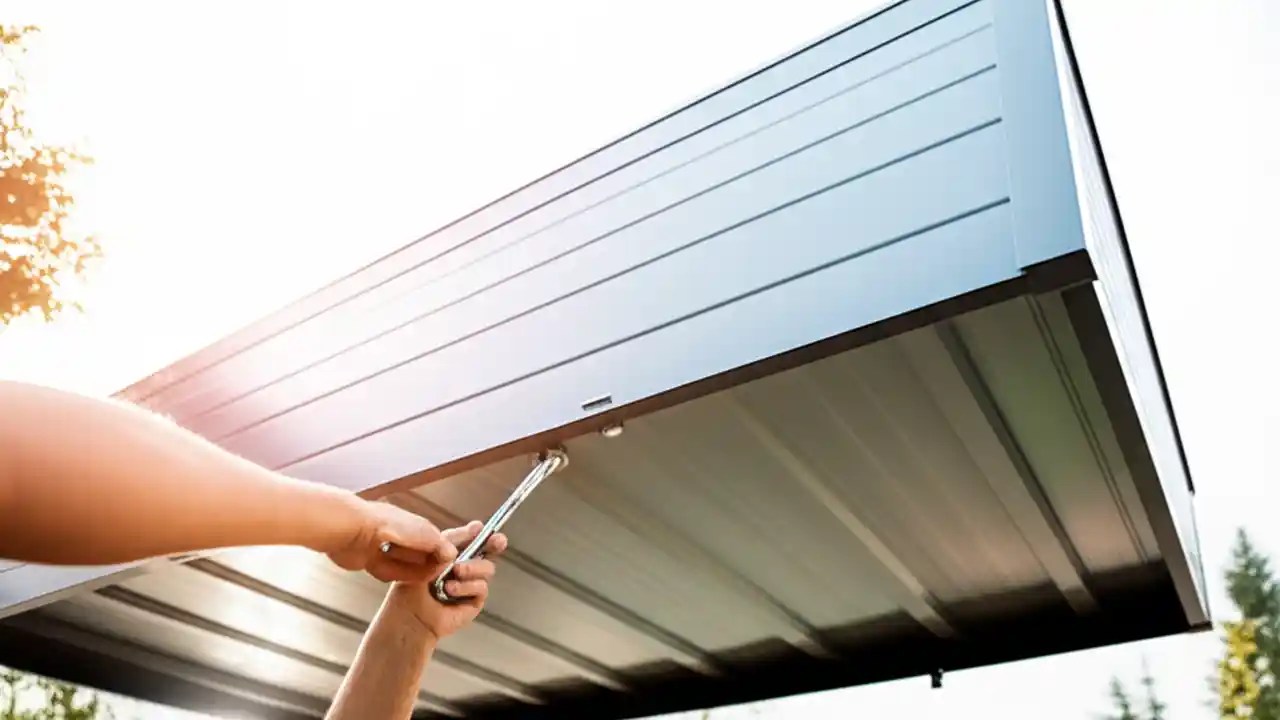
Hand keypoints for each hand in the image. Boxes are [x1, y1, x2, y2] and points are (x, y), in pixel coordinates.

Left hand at [323, 496, 456, 582]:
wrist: (352, 529)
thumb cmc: (387, 524)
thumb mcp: (425, 534)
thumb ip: (440, 545)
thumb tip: (451, 555)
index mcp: (415, 525)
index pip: (435, 542)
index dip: (441, 555)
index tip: (448, 566)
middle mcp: (401, 535)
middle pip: (419, 555)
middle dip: (427, 565)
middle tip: (436, 576)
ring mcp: (385, 547)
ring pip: (404, 564)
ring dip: (411, 571)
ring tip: (419, 579)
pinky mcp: (371, 560)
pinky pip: (387, 571)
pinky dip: (393, 574)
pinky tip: (397, 578)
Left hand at [395, 521, 507, 640]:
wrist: (409, 614)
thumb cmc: (413, 584)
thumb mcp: (431, 554)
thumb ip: (452, 539)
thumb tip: (477, 526)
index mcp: (454, 553)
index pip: (474, 538)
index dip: (483, 532)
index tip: (483, 528)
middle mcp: (466, 566)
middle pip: (489, 551)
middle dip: (493, 544)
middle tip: (497, 541)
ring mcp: (472, 583)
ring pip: (488, 568)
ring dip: (472, 568)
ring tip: (456, 572)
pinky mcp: (475, 600)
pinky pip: (481, 587)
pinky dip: (467, 586)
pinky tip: (450, 590)